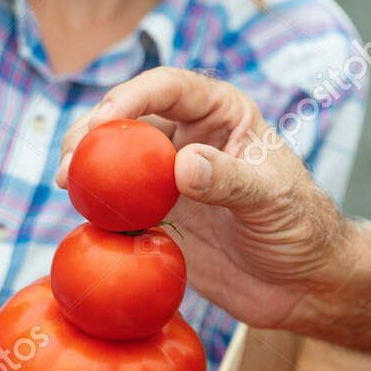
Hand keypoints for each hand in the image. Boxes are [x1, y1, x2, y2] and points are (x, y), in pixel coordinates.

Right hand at [56, 66, 348, 331]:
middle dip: (93, 132)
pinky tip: (83, 217)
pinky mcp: (160, 216)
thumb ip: (229, 180)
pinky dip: (99, 207)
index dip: (132, 96)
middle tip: (69, 160)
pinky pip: (120, 203)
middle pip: (130, 120)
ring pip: (117, 159)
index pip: (169, 87)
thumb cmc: (302, 228)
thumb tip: (180, 165)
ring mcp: (171, 177)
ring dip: (87, 167)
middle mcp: (191, 136)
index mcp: (222, 113)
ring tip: (66, 183)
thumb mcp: (273, 199)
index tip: (104, 121)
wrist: (304, 284)